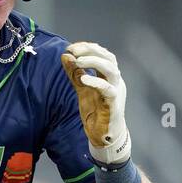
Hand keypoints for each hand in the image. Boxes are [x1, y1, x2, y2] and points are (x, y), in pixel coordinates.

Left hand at [61, 41, 130, 164]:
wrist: (103, 135)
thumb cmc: (96, 112)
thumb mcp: (82, 89)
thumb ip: (74, 73)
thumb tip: (65, 55)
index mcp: (108, 75)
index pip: (102, 54)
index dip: (88, 48)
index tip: (72, 47)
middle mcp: (115, 80)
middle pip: (108, 57)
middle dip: (91, 51)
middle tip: (74, 50)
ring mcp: (116, 90)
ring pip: (111, 69)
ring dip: (94, 62)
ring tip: (78, 61)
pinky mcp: (114, 103)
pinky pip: (108, 89)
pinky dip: (96, 82)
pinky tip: (83, 79)